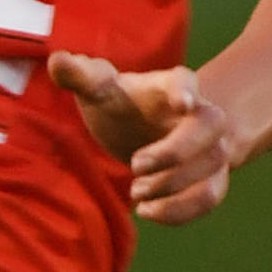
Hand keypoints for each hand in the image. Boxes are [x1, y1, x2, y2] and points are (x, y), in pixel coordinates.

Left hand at [49, 52, 234, 223]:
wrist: (141, 129)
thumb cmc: (118, 104)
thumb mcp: (96, 88)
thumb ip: (80, 76)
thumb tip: (58, 60)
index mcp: (169, 85)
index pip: (185, 80)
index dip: (186, 90)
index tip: (183, 102)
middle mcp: (198, 114)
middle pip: (212, 124)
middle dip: (178, 150)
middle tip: (136, 165)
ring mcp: (209, 145)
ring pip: (214, 164)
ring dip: (174, 185)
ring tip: (136, 191)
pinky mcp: (209, 178)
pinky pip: (210, 196)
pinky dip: (181, 210)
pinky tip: (146, 210)